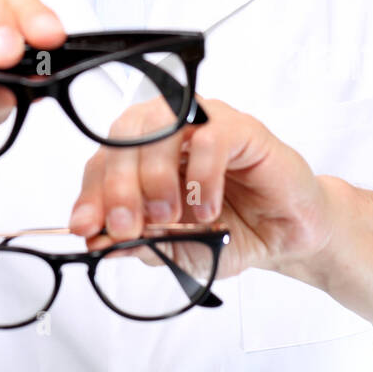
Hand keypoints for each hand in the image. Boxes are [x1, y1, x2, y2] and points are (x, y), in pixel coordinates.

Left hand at [69, 94, 334, 280]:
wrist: (287, 236)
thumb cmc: (232, 230)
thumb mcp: (177, 248)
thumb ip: (140, 242)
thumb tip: (98, 241)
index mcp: (147, 154)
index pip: (103, 160)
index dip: (91, 193)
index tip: (85, 228)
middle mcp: (171, 130)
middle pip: (125, 135)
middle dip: (117, 183)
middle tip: (124, 225)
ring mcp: (205, 123)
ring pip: (161, 125)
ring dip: (154, 175)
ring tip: (169, 217)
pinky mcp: (242, 129)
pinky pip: (210, 138)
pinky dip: (201, 176)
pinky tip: (208, 209)